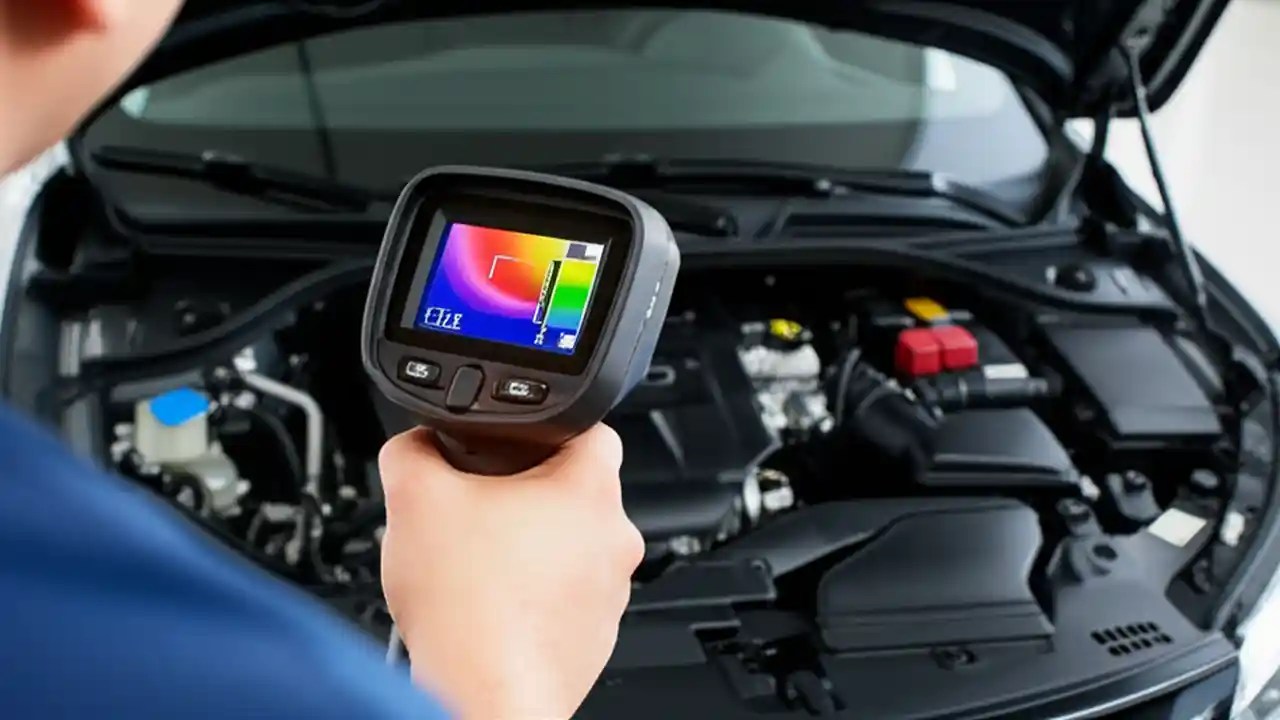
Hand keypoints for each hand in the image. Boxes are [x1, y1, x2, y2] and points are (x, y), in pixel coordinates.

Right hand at [378, 425, 643, 718]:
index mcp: (590, 490)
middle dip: (524, 494)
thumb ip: (412, 451)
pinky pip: (564, 598)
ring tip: (477, 563)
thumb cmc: (468, 606)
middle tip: (476, 507)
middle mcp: (615, 540)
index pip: (591, 428)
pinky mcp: (594, 636)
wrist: (484, 695)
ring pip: (569, 548)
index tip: (512, 441)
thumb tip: (414, 444)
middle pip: (573, 492)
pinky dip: (531, 597)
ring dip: (528, 548)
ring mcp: (610, 593)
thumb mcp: (415, 499)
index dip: (545, 427)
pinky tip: (489, 605)